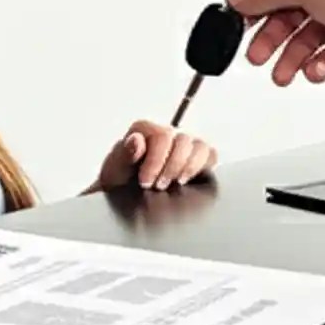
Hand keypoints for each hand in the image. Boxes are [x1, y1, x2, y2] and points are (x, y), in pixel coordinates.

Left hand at [93, 120, 217, 191]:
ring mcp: (183, 144)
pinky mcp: (197, 157)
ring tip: (174, 184)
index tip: (145, 181)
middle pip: (183, 141)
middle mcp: (167, 133)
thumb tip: (136, 140)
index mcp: (145, 129)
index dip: (156, 161)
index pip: (162, 136)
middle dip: (171, 168)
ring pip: (200, 146)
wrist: (123, 195)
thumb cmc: (119, 180)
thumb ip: (124, 153)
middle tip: (158, 186)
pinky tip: (186, 180)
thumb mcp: (114, 169)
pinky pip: (211, 155)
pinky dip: (203, 167)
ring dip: (188, 168)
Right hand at [227, 0, 324, 85]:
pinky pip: (324, 59)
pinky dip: (317, 67)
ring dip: (290, 60)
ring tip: (284, 75)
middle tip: (259, 58)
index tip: (239, 29)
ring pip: (302, 44)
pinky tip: (316, 70)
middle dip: (269, 42)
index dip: (253, 12)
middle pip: (284, 21)